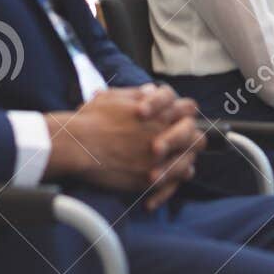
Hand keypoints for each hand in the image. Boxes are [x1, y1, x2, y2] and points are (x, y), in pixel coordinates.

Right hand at [46, 85, 203, 209]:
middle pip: (195, 135)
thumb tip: (151, 90)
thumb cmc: (91, 119)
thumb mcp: (114, 96)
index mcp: (159, 110)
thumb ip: (137, 93)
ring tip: (172, 164)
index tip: (177, 120)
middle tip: (182, 144)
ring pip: (189, 160)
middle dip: (190, 138)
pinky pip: (173, 182)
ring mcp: (160, 156)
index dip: (184, 114)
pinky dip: (170, 183)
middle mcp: (165, 131)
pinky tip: (160, 183)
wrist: (78, 145)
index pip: (189, 109)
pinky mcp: (151, 178)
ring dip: (183, 161)